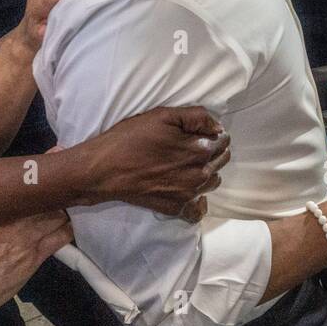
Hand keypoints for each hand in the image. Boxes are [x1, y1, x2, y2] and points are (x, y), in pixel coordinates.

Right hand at [75, 106, 229, 220]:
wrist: (103, 169)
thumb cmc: (130, 139)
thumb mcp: (163, 116)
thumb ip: (196, 117)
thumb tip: (217, 126)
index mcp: (198, 150)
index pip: (223, 140)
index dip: (212, 133)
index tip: (199, 131)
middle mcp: (198, 174)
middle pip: (221, 160)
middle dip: (213, 150)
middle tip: (191, 145)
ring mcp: (188, 194)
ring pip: (212, 181)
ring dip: (207, 171)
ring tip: (187, 164)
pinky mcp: (175, 208)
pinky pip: (198, 209)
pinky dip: (197, 200)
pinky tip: (187, 190)